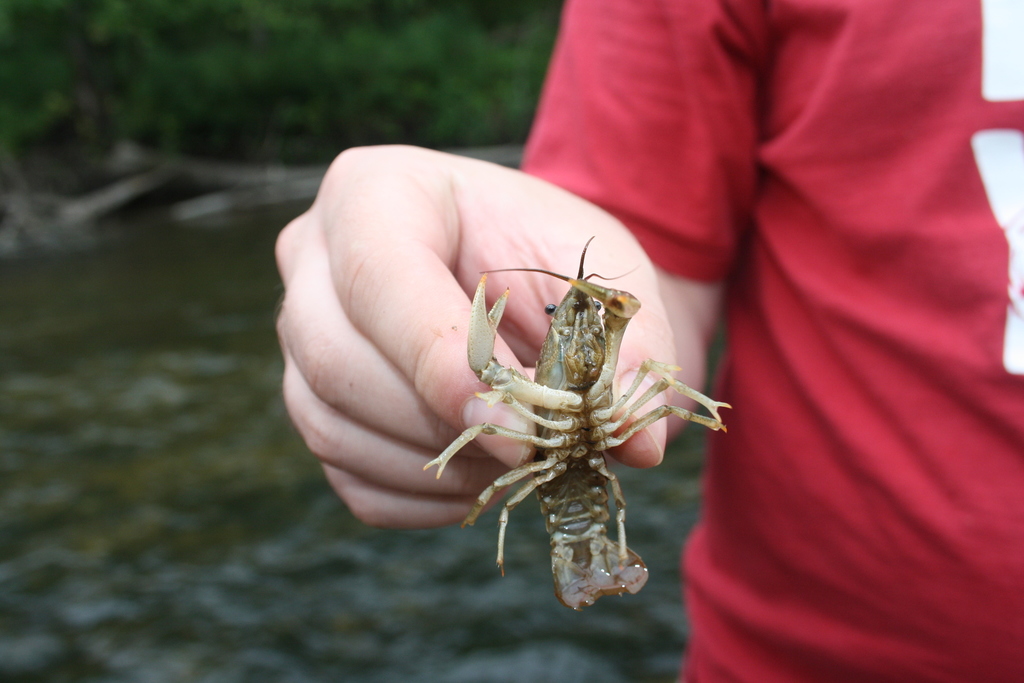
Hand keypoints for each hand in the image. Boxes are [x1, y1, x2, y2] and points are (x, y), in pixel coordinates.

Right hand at [275, 145, 716, 527]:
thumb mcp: (605, 276)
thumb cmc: (553, 259)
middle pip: (335, 358)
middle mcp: (314, 261)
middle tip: (532, 453)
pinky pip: (351, 475)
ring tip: (521, 460)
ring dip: (439, 464)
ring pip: (332, 425)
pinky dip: (425, 496)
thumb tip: (635, 439)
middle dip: (442, 422)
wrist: (523, 279)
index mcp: (375, 193)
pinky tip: (486, 473)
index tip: (520, 430)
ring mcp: (300, 338)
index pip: (378, 275)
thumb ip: (627, 345)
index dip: (441, 360)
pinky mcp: (314, 406)